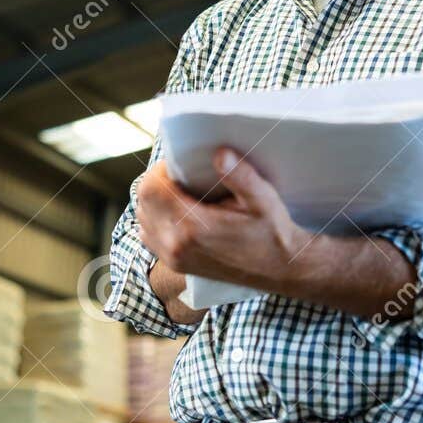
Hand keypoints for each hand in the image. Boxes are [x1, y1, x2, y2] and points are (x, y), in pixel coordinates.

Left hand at [136, 149, 311, 294]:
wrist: (281, 270)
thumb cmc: (273, 232)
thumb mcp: (263, 199)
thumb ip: (240, 175)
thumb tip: (219, 152)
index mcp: (193, 227)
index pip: (152, 189)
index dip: (161, 170)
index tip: (182, 164)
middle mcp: (176, 245)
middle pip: (143, 202)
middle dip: (157, 182)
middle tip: (182, 174)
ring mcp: (173, 258)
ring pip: (142, 219)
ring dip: (154, 201)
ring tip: (181, 191)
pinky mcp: (177, 265)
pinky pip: (149, 236)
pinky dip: (156, 219)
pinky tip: (178, 212)